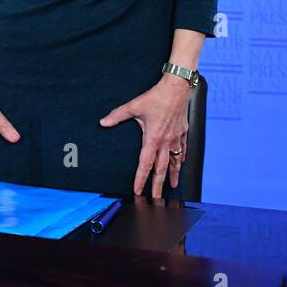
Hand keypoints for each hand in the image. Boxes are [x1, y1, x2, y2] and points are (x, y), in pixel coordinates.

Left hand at [100, 76, 190, 197]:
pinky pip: (183, 150)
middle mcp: (165, 142)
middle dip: (157, 186)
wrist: (177, 88)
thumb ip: (118, 115)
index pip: (145, 164)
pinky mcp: (183, 132)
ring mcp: (176, 138)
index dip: (140, 179)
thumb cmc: (157, 97)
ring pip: (175, 162)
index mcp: (153, 138)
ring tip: (172, 187)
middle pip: (161, 169)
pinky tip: (181, 164)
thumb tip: (103, 122)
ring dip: (172, 176)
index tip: (137, 191)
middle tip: (156, 199)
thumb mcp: (134, 106)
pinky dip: (181, 159)